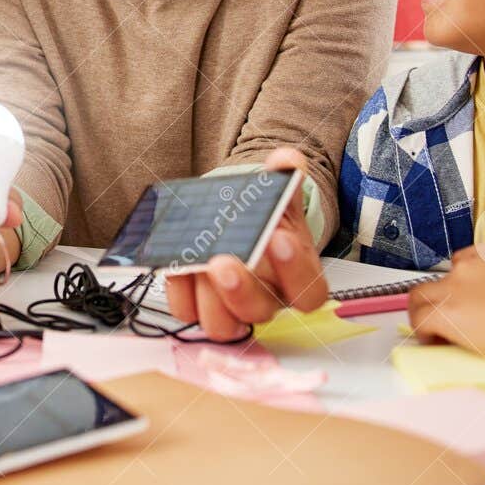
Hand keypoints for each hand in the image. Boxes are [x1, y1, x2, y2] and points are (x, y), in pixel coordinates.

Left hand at [163, 148, 329, 340]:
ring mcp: (231, 307)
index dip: (296, 270)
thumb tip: (287, 161)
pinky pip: (186, 310)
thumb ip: (285, 178)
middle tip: (223, 261)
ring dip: (207, 297)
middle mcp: (267, 299)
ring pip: (222, 324)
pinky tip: (174, 261)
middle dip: (240, 289)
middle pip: (260, 312)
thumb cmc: (264, 217)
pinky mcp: (198, 306)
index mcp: (297, 278)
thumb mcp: (278, 195)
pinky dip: (178, 287)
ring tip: (197, 264)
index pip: (310, 293)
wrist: (236, 222)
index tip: (279, 238)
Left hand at [407, 253, 484, 366]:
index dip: (454, 289)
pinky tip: (431, 341)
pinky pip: (420, 320)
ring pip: (419, 297)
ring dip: (422, 314)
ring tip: (430, 332)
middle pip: (434, 282)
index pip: (458, 266)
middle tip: (436, 320)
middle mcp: (467, 269)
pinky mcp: (447, 312)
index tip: (457, 304)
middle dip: (432, 302)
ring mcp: (454, 289)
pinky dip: (422, 331)